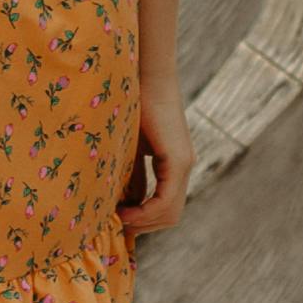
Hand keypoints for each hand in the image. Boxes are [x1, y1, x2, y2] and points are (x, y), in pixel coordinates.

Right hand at [117, 80, 192, 235]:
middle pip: (169, 216)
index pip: (165, 208)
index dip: (143, 221)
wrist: (145, 77)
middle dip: (143, 226)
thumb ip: (131, 175)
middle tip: (117, 225)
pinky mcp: (177, 160)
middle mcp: (184, 168)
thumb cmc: (132, 104)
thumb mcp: (129, 149)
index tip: (118, 221)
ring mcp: (184, 165)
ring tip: (118, 219)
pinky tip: (125, 211)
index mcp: (174, 165)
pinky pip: (165, 200)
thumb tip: (121, 203)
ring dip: (143, 222)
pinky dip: (146, 211)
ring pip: (169, 213)